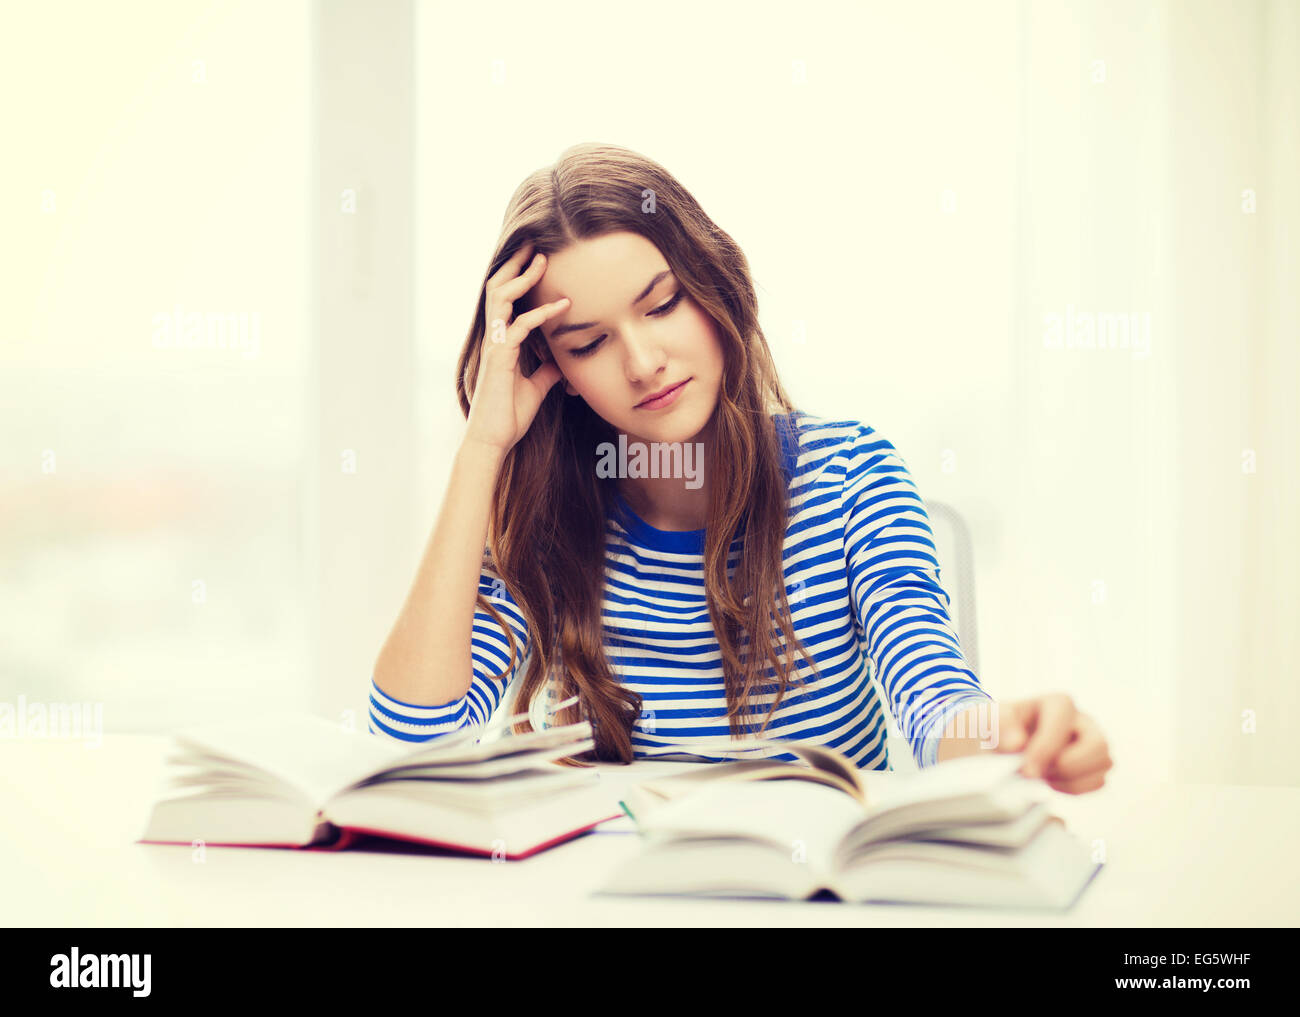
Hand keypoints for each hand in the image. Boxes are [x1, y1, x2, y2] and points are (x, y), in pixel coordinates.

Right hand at [463, 241, 571, 454]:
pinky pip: (520, 327)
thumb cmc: (509, 416)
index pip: (506, 300)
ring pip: (501, 298)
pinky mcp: (500, 358)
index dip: (520, 279)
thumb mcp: (536, 388)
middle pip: (499, 288)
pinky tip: (563, 306)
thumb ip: (546, 371)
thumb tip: (561, 363)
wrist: (494, 440)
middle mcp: (494, 338)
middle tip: (534, 245)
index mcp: (500, 342)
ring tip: (542, 259)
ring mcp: (495, 346)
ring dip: (522, 277)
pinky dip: (542, 314)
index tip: (538, 261)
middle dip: (515, 265)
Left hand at [994, 694, 1112, 794]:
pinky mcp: (1093, 764)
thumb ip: (998, 725)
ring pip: (1103, 765)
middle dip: (1069, 766)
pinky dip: (1073, 788)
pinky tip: (1050, 780)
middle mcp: (1082, 720)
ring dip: (1070, 779)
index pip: (1063, 721)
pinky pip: (1098, 781)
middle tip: (1039, 773)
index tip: (1026, 769)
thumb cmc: (996, 728)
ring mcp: (1091, 742)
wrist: (998, 744)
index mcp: (1058, 703)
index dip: (1046, 748)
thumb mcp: (987, 719)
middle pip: (1098, 745)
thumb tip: (1017, 743)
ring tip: (1042, 774)